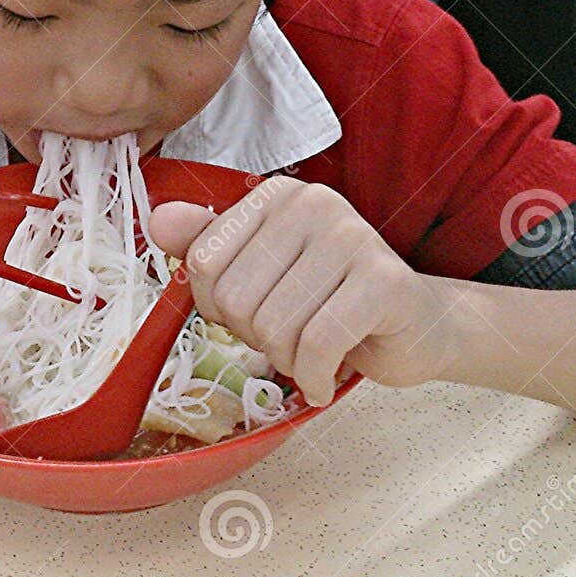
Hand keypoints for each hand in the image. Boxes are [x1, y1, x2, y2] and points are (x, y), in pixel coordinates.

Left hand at [148, 176, 455, 404]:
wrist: (417, 328)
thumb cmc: (330, 302)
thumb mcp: (262, 273)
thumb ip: (208, 246)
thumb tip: (157, 221)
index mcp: (276, 198)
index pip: (202, 263)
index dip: (218, 309)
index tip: (253, 315)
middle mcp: (314, 204)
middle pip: (234, 299)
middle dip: (256, 338)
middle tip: (293, 337)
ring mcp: (353, 238)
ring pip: (274, 328)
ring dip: (289, 361)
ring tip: (315, 352)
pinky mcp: (384, 282)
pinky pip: (317, 346)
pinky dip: (315, 378)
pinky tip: (327, 379)